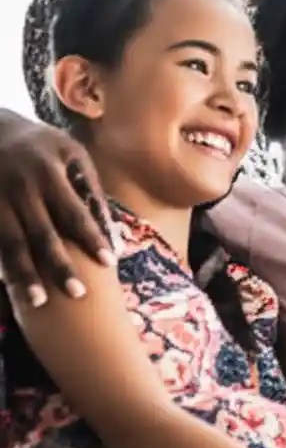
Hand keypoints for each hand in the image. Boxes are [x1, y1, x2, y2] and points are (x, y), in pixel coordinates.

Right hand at [0, 111, 112, 307]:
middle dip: (60, 266)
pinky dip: (0, 265)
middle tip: (78, 295)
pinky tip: (8, 287)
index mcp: (48, 173)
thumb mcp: (70, 154)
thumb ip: (90, 190)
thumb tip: (112, 231)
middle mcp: (19, 188)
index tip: (109, 263)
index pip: (75, 213)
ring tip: (39, 301)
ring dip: (25, 275)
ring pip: (9, 244)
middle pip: (42, 234)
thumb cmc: (40, 146)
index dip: (92, 239)